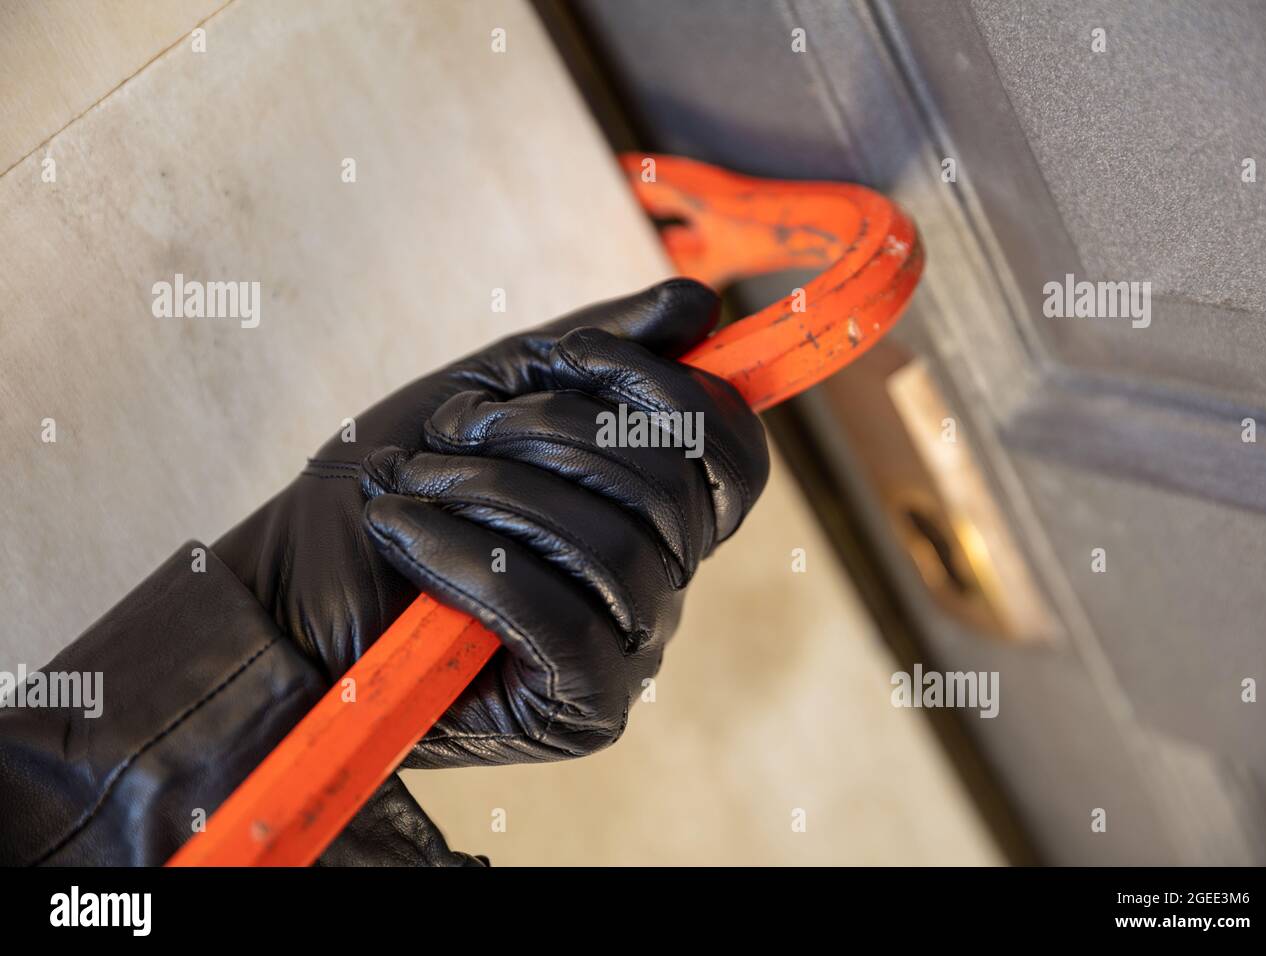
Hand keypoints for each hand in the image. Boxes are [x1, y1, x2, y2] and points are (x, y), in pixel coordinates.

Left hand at [214, 279, 768, 765]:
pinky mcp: (582, 711)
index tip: (572, 354)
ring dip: (495, 492)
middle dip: (550, 432)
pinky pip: (564, 623)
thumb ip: (596, 351)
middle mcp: (661, 587)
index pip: (733, 455)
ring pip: (616, 551)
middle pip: (669, 491)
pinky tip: (405, 534)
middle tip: (455, 429)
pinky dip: (473, 562)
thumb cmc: (396, 491)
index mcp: (654, 515)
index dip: (670, 390)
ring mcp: (630, 656)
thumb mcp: (492, 393)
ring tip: (414, 484)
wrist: (288, 595)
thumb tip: (698, 304)